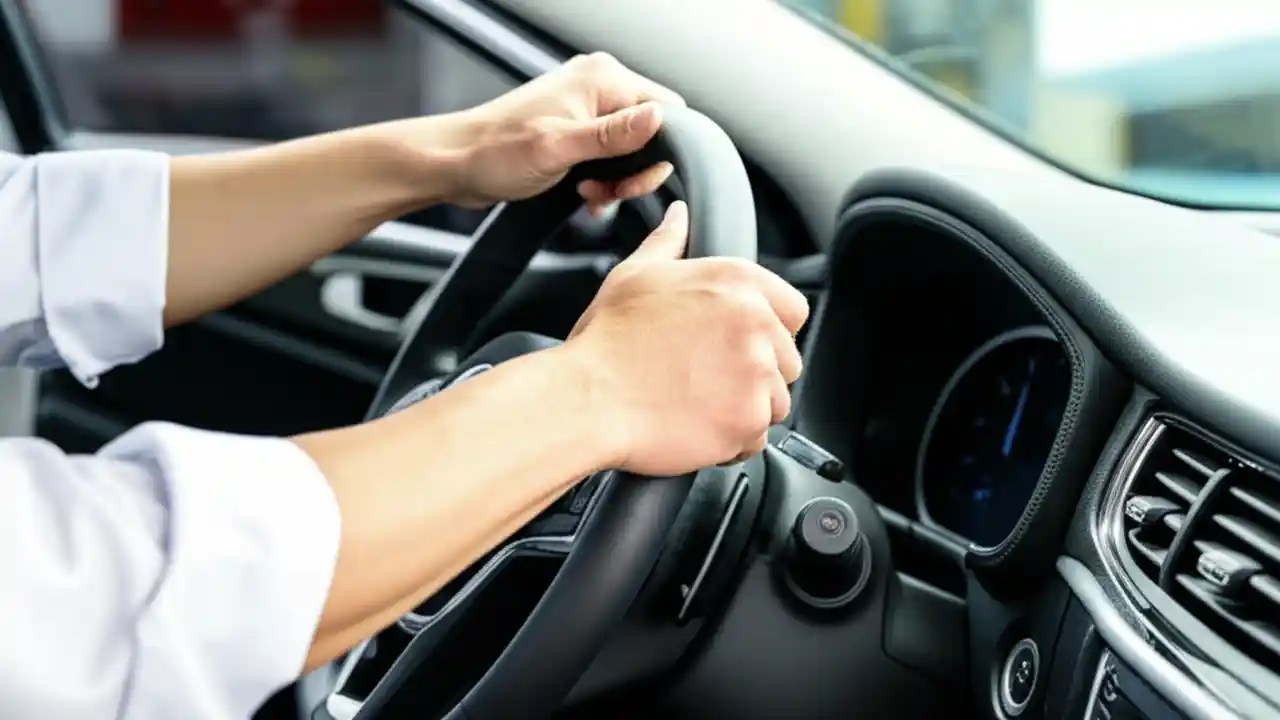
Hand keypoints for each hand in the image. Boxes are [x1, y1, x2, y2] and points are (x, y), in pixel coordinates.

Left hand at [449, 53, 684, 212]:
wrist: (456, 164)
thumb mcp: (559, 148)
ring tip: (591, 192)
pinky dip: (606, 178)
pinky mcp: (576, 128)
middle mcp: (598, 86)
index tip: (633, 179)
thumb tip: (658, 119)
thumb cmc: (495, 152)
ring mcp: (587, 107)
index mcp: (601, 78)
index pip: (667, 110)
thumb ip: (611, 136)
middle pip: (652, 132)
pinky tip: (586, 192)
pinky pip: (611, 154)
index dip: (659, 150)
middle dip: (636, 170)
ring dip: (619, 179)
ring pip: (632, 148)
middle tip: (610, 191)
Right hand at [562, 202, 808, 475]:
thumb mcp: (634, 276)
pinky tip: (695, 425)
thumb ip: (668, 243)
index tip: (738, 346)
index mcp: (736, 281)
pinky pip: (757, 438)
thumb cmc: (607, 341)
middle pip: (787, 360)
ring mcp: (756, 375)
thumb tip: (679, 217)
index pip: (794, 310)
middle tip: (706, 378)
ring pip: (775, 401)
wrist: (588, 399)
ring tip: (697, 403)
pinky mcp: (748, 421)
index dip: (768, 332)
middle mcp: (756, 324)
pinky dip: (732, 440)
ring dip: (745, 408)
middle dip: (755, 374)